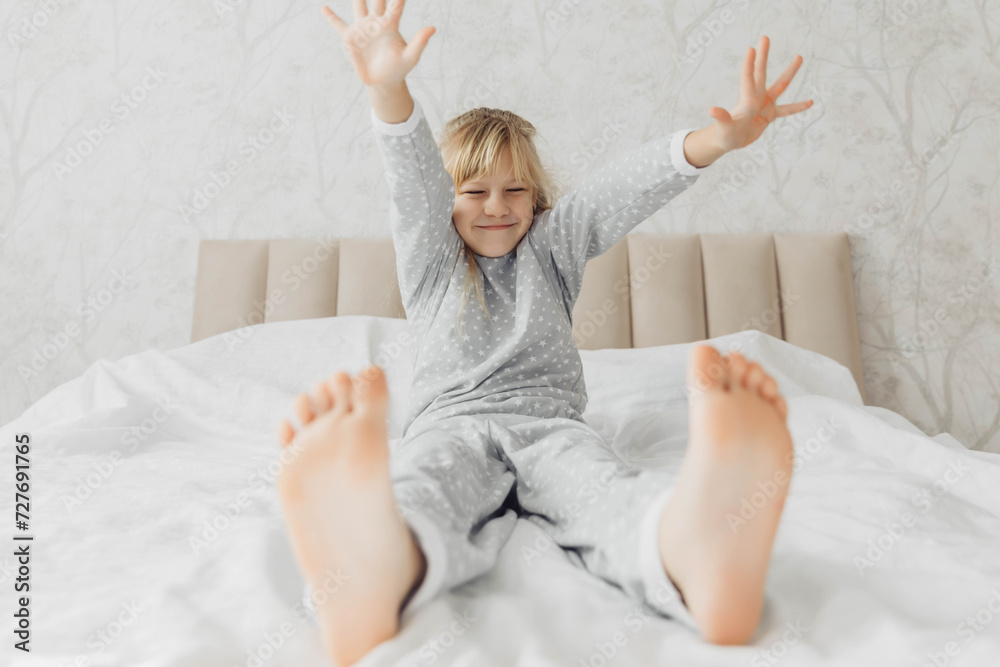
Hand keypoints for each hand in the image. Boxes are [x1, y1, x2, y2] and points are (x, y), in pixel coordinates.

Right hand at [321, 0, 434, 86]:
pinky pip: (339, 25)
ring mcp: (363, 28)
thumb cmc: (399, 68)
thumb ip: (420, 42)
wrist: (383, 81)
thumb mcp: (410, 57)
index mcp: (390, 24)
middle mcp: (376, 22)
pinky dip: (331, 18)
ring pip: (358, 6)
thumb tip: (433, 28)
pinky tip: (324, 8)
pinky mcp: (351, 39)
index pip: (395, 4)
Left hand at [707, 36, 812, 152]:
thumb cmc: (724, 135)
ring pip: (780, 85)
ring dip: (790, 72)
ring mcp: (764, 105)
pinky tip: (811, 102)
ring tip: (799, 57)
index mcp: (747, 100)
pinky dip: (798, 107)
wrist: (729, 142)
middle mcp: (756, 98)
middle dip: (763, 56)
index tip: (752, 48)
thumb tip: (712, 110)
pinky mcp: (770, 115)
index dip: (750, 64)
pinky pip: (787, 109)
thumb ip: (722, 118)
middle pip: (761, 72)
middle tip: (765, 37)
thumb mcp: (724, 128)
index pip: (748, 78)